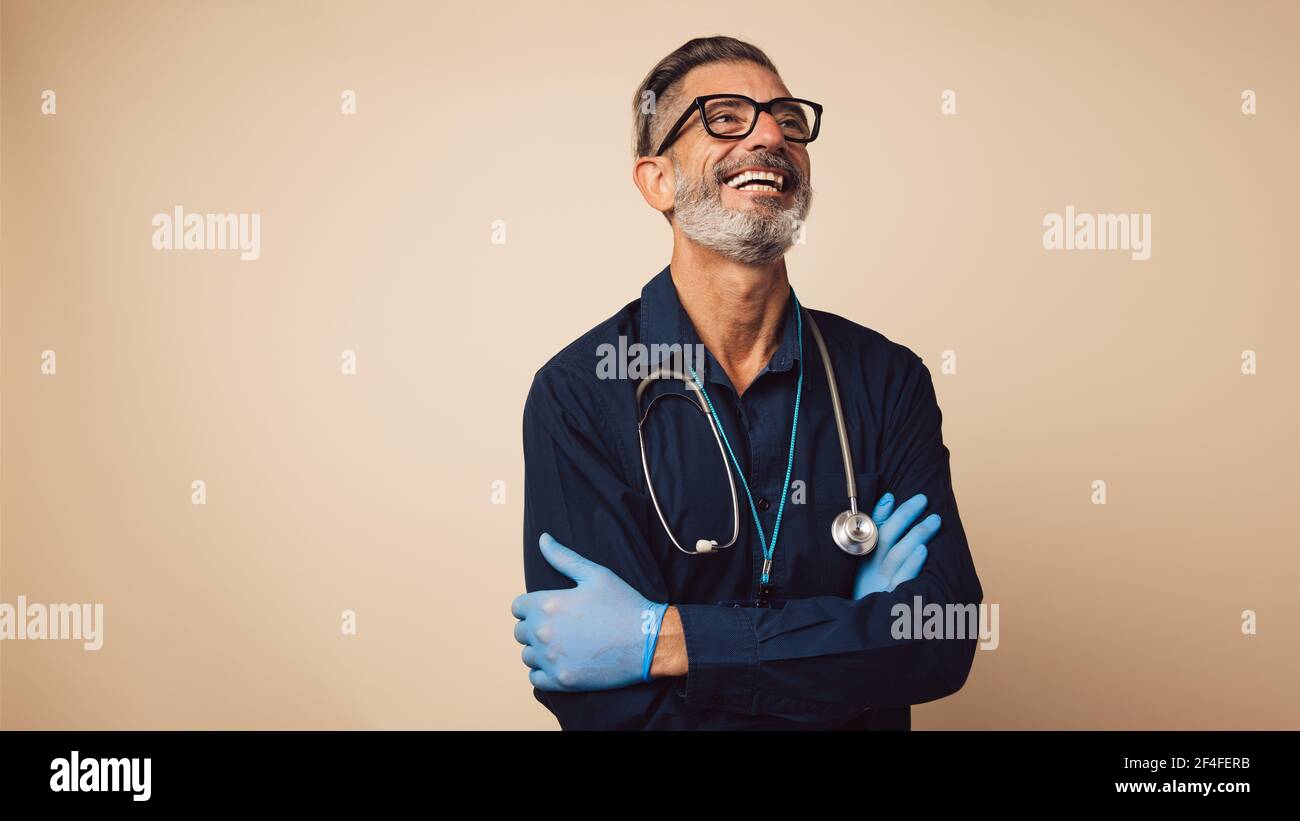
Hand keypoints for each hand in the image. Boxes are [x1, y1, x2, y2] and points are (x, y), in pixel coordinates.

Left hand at [512, 533, 666, 691]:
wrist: (649, 641)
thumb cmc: (624, 603)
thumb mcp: (595, 574)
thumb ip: (564, 557)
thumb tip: (543, 539)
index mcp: (548, 604)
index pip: (518, 607)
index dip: (531, 606)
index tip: (549, 609)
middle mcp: (544, 632)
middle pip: (520, 631)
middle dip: (535, 627)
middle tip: (560, 627)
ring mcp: (552, 659)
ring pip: (528, 655)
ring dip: (539, 651)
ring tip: (562, 645)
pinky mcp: (562, 680)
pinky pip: (536, 679)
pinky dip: (544, 672)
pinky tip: (561, 663)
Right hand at [853, 492, 939, 597]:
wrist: (862, 630)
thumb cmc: (868, 597)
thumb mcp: (864, 572)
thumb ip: (875, 543)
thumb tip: (888, 507)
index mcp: (865, 560)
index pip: (874, 531)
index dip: (882, 513)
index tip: (892, 497)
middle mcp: (873, 569)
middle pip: (888, 537)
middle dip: (905, 515)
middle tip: (923, 499)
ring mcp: (884, 583)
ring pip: (898, 554)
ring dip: (916, 534)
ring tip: (934, 520)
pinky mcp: (894, 598)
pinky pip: (904, 578)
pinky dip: (912, 563)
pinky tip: (923, 550)